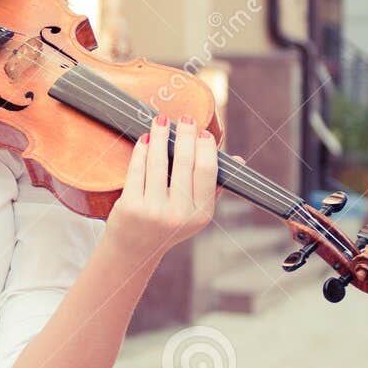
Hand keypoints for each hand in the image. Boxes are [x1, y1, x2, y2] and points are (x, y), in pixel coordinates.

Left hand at [103, 113, 218, 265]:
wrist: (134, 250)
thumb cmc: (167, 226)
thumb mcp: (195, 214)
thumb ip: (213, 187)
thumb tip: (237, 160)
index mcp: (200, 214)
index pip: (207, 171)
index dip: (206, 148)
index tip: (203, 132)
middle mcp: (179, 214)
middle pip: (185, 163)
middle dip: (185, 135)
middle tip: (185, 117)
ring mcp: (153, 211)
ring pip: (158, 163)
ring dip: (160, 136)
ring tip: (161, 121)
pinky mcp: (130, 207)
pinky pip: (137, 170)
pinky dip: (141, 150)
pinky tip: (145, 139)